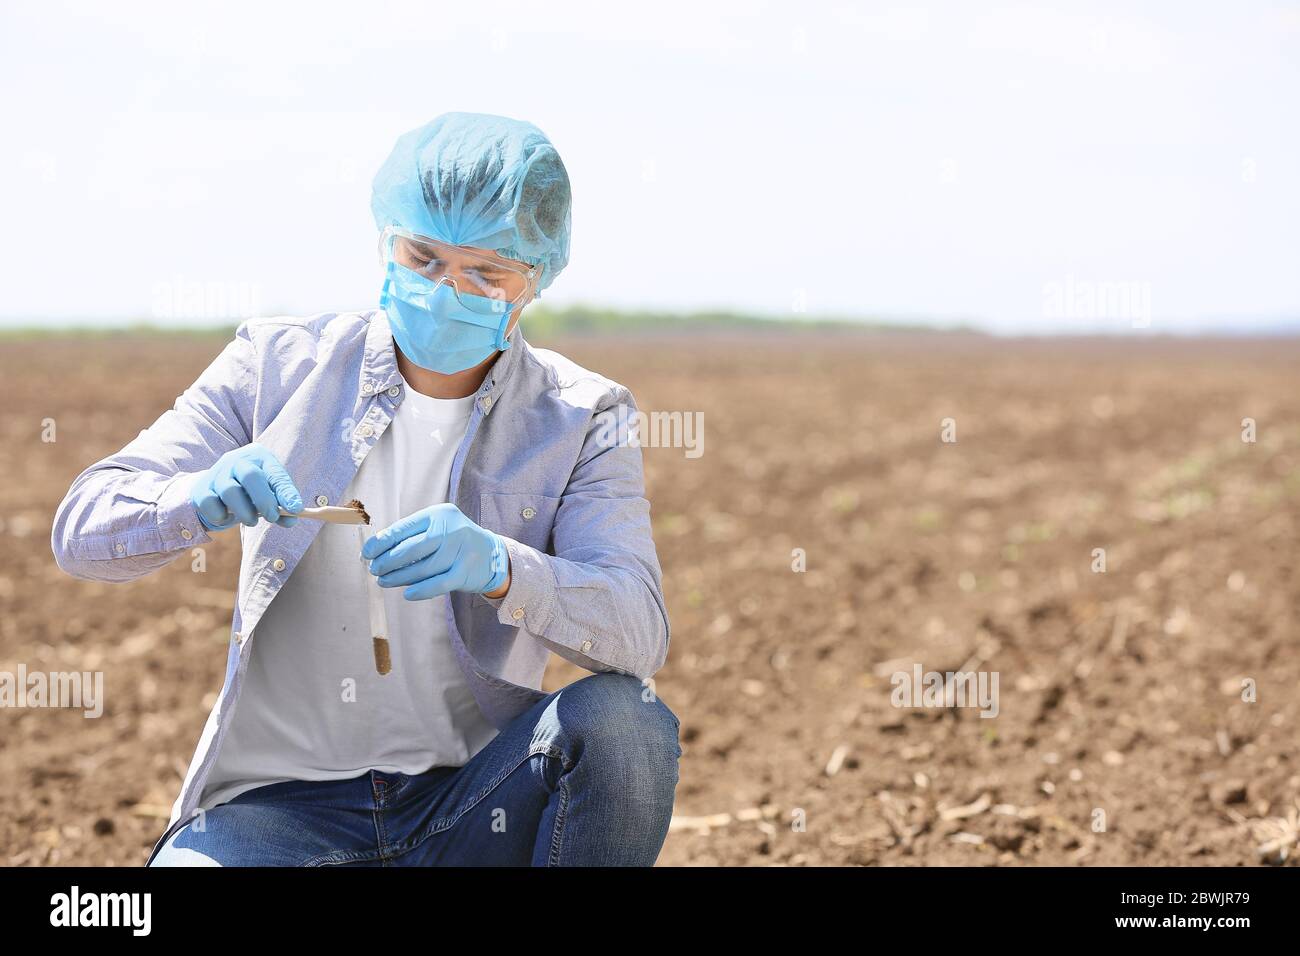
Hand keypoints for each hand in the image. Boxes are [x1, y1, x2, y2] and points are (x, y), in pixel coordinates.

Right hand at [190, 443, 303, 530]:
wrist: (215, 487)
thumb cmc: (251, 490)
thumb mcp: (269, 492)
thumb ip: (282, 506)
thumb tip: (292, 520)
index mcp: (259, 456)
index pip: (275, 472)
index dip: (287, 491)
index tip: (295, 509)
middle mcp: (236, 460)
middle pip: (251, 476)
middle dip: (264, 500)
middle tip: (272, 517)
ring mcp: (216, 473)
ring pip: (230, 491)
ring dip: (245, 512)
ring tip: (252, 521)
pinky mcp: (201, 489)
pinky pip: (210, 504)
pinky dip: (221, 515)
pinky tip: (227, 516)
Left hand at [362, 503, 509, 599]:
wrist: (492, 554)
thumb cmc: (454, 541)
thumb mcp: (437, 528)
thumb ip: (410, 536)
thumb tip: (375, 550)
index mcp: (439, 514)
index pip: (403, 528)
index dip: (381, 542)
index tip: (366, 553)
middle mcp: (451, 529)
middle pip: (410, 549)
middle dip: (387, 561)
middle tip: (374, 569)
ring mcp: (460, 551)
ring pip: (422, 568)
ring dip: (399, 578)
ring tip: (384, 581)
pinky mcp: (465, 571)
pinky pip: (438, 583)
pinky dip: (421, 590)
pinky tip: (407, 593)